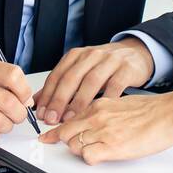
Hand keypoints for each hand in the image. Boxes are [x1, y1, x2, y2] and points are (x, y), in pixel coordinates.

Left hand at [33, 38, 153, 125]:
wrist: (135, 53)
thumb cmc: (104, 65)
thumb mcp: (81, 70)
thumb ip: (60, 85)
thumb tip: (37, 102)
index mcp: (76, 55)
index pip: (57, 75)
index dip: (47, 95)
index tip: (41, 113)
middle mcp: (91, 55)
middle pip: (71, 78)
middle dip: (59, 100)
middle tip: (52, 118)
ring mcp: (110, 61)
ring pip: (91, 81)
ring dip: (78, 102)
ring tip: (70, 119)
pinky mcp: (126, 69)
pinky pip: (115, 85)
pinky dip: (106, 99)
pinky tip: (99, 113)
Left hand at [38, 90, 172, 163]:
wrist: (169, 114)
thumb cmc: (152, 111)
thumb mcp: (119, 104)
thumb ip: (102, 111)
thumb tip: (89, 122)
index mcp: (98, 104)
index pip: (67, 117)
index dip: (55, 131)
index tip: (46, 137)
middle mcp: (97, 116)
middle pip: (65, 132)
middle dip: (66, 142)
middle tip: (74, 148)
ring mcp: (103, 131)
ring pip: (73, 145)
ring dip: (80, 151)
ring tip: (97, 151)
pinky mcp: (112, 146)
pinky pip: (88, 157)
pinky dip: (91, 159)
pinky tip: (103, 156)